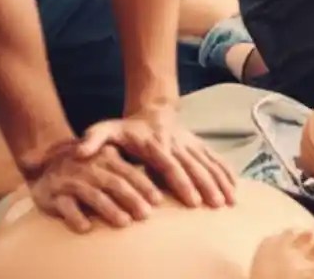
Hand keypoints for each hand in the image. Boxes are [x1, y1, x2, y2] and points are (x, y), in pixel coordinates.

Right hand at [27, 138, 162, 232]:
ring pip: (94, 196)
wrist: (45, 163)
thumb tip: (154, 190)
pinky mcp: (54, 195)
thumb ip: (125, 170)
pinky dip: (75, 217)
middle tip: (146, 215)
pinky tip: (86, 228)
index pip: (128, 172)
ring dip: (110, 210)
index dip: (144, 186)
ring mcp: (71, 181)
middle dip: (132, 200)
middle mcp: (89, 168)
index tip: (158, 200)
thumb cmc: (86, 166)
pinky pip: (66, 207)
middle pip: (115, 184)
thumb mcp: (105, 160)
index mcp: (105, 158)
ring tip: (124, 223)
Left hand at [77, 106, 236, 210]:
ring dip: (220, 181)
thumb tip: (79, 152)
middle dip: (206, 186)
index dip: (182, 182)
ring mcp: (190, 144)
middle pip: (194, 166)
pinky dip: (226, 172)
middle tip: (215, 204)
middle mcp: (176, 144)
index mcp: (156, 145)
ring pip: (208, 163)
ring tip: (229, 200)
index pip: (171, 166)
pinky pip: (214, 158)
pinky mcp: (198, 145)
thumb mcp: (106, 129)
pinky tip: (235, 187)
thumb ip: (93, 140)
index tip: (192, 200)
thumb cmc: (127, 127)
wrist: (152, 108)